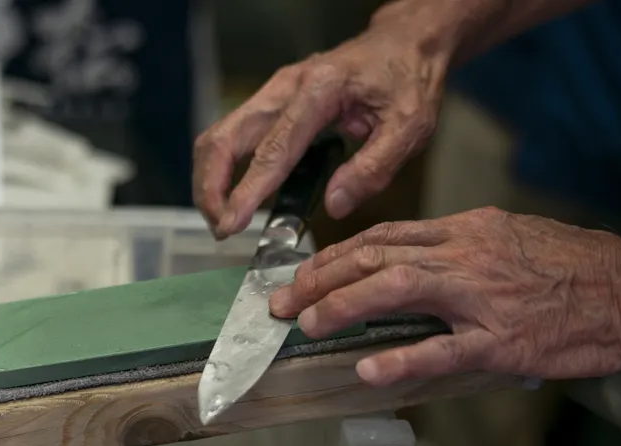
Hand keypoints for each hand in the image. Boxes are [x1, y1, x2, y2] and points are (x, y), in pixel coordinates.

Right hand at [194, 2, 454, 237]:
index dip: (247, 191)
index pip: (272, 149)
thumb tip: (333, 206)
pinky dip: (223, 171)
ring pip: (220, 137)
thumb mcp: (410, 126)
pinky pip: (232, 137)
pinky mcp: (269, 103)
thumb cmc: (409, 80)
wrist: (404, 42)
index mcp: (319, 91)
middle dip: (210, 188)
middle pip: (224, 138)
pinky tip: (235, 197)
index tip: (231, 225)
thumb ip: (373, 169)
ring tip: (223, 219)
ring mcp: (272, 94)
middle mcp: (285, 88)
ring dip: (210, 181)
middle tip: (221, 229)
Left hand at [269, 208, 620, 385]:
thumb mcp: (504, 238)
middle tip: (280, 302)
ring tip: (306, 323)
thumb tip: (400, 265)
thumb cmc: (568, 266)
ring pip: (397, 289)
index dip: (333, 255)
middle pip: (375, 256)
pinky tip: (368, 369)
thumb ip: (450, 250)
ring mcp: (480, 297)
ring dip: (343, 305)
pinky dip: (401, 358)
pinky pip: (442, 349)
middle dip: (319, 278)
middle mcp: (464, 255)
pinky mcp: (501, 339)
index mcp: (463, 231)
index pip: (382, 236)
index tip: (300, 273)